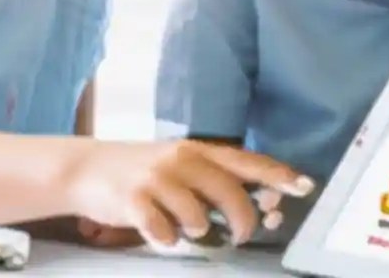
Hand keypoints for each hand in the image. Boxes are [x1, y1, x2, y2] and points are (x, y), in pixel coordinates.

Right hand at [65, 140, 312, 246]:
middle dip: (243, 220)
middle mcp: (179, 160)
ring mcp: (155, 179)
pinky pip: (163, 231)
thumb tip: (258, 204)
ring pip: (197, 216)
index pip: (245, 161)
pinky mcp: (133, 200)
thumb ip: (212, 179)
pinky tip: (159, 232)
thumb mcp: (177, 163)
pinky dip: (167, 238)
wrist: (85, 168)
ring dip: (198, 230)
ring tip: (186, 227)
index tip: (303, 186)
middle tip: (242, 235)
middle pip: (229, 192)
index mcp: (195, 150)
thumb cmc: (140, 170)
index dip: (276, 174)